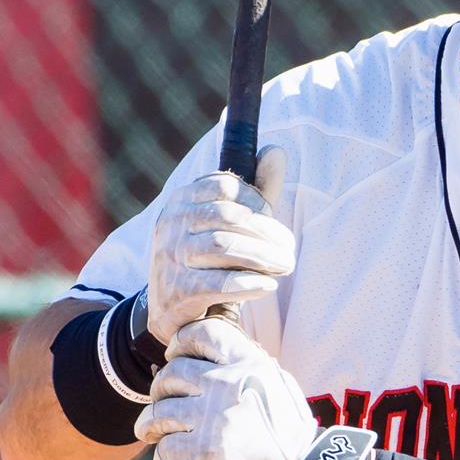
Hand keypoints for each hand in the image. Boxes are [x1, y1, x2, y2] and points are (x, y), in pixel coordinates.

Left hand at [134, 318, 317, 459]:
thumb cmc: (291, 434)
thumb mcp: (280, 387)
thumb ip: (250, 368)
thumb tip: (219, 357)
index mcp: (249, 364)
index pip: (203, 333)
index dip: (181, 341)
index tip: (174, 354)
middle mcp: (227, 383)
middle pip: (172, 373)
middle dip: (161, 388)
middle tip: (163, 401)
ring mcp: (213, 416)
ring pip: (159, 411)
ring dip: (150, 424)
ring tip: (151, 432)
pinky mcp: (203, 451)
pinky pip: (165, 447)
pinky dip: (161, 457)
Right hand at [147, 146, 293, 343]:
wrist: (171, 309)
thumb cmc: (210, 256)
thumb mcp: (230, 221)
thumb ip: (256, 189)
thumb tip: (275, 150)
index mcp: (184, 199)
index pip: (224, 187)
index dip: (256, 201)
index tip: (272, 218)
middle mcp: (173, 223)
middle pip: (228, 216)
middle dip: (266, 233)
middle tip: (289, 250)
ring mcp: (171, 256)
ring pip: (223, 246)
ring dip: (262, 256)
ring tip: (285, 266)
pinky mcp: (177, 291)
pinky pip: (217, 282)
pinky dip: (247, 282)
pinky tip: (267, 285)